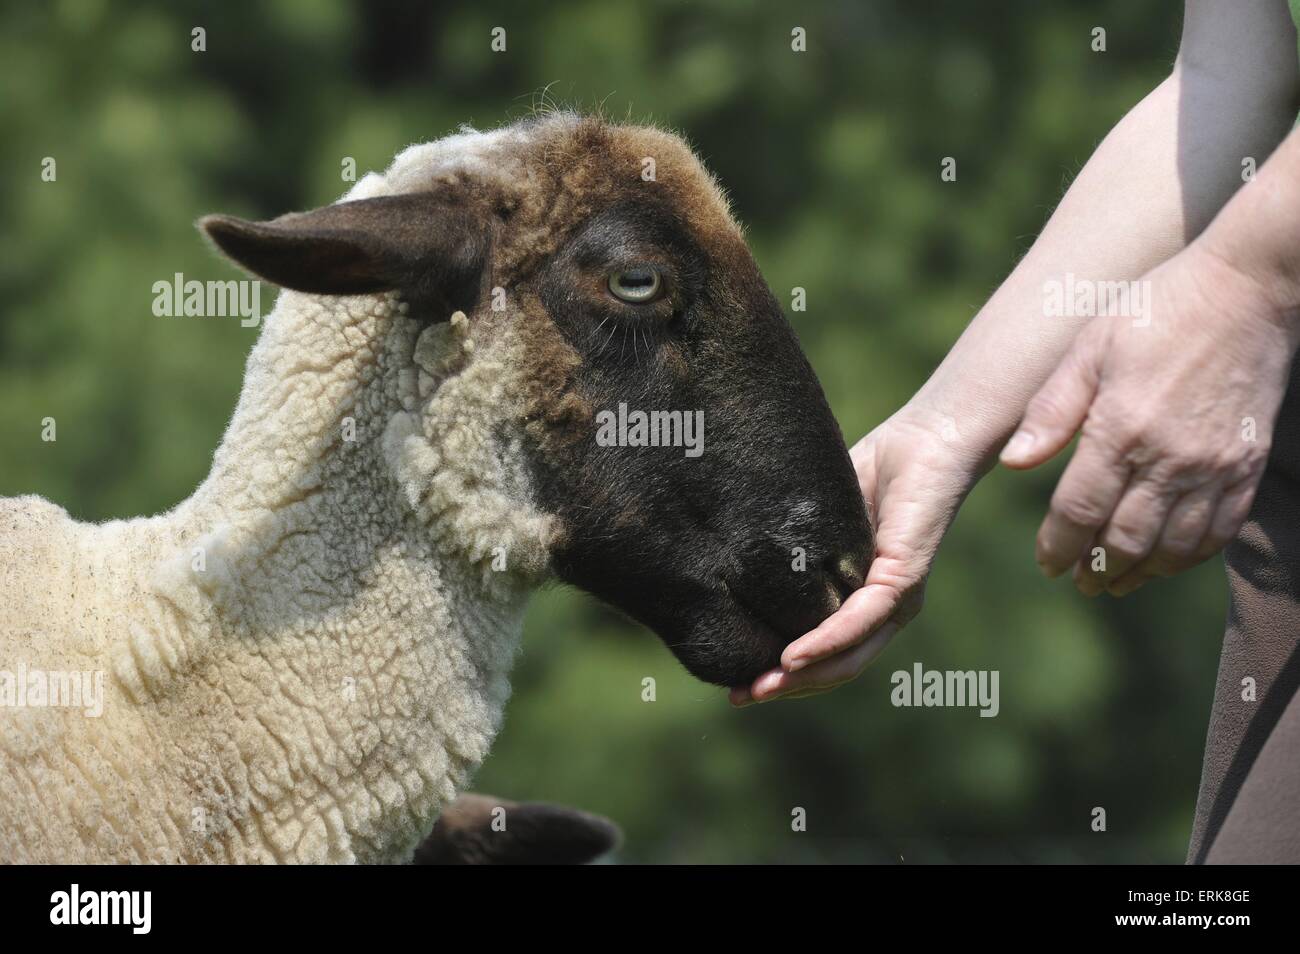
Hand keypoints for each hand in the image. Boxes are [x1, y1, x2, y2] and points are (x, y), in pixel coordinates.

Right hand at [730, 406, 981, 703]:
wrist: (928, 436)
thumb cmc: (878, 468)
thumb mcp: (821, 520)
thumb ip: (794, 549)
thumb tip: (737, 563)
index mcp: (867, 599)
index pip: (826, 653)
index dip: (785, 675)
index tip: (736, 683)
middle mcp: (886, 610)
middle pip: (836, 667)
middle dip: (785, 687)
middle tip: (735, 697)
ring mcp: (899, 599)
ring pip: (848, 656)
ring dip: (800, 678)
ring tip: (755, 687)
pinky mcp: (904, 578)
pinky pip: (861, 621)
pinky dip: (825, 642)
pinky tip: (791, 656)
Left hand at [1000, 246, 1299, 595]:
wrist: (1249, 289)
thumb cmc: (1156, 311)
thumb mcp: (1089, 348)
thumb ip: (1051, 410)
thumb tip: (1012, 462)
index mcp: (1120, 429)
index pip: (1079, 510)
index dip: (1059, 545)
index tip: (1047, 565)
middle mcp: (1169, 457)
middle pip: (1125, 539)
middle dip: (1097, 569)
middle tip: (1081, 583)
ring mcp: (1215, 465)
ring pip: (1175, 546)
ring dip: (1143, 572)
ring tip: (1118, 582)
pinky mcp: (1249, 464)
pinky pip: (1221, 530)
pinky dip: (1191, 555)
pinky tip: (1170, 559)